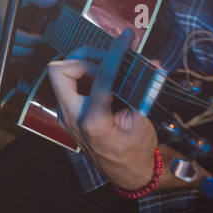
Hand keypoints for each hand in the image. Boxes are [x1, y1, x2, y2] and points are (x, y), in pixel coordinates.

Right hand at [0, 0, 55, 59]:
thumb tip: (53, 1)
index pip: (9, 31)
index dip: (25, 39)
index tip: (38, 38)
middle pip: (6, 45)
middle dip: (25, 49)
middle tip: (39, 43)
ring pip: (4, 52)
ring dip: (21, 54)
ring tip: (34, 47)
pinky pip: (2, 52)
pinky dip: (14, 54)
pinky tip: (25, 49)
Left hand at [47, 30, 159, 190]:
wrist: (126, 174)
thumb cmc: (136, 150)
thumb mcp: (143, 121)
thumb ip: (143, 90)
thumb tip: (151, 63)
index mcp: (94, 122)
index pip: (100, 77)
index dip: (114, 53)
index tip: (126, 38)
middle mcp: (73, 118)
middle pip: (61, 70)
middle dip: (85, 56)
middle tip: (111, 57)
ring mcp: (67, 116)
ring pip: (61, 74)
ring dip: (84, 63)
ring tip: (110, 64)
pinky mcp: (68, 113)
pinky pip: (69, 84)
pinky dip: (85, 73)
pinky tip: (106, 74)